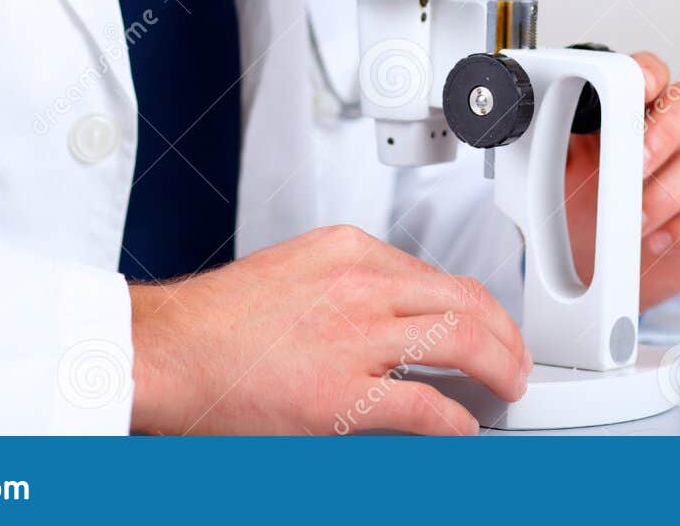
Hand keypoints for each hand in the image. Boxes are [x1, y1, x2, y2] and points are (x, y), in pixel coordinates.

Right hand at [128, 224, 528, 434]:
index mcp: (349, 251)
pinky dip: (457, 419)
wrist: (164, 350)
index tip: (482, 324)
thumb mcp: (296, 275)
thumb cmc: (214, 324)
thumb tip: (392, 318)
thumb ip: (347, 289)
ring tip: (509, 386)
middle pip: (464, 299)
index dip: (471, 305)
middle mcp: (360, 285)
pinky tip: (464, 429)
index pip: (435, 274)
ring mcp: (355, 338)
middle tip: (515, 358)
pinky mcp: (342, 393)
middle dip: (503, 332)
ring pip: (461, 338)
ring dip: (499, 365)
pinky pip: (425, 404)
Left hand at [563, 52, 679, 310]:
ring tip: (635, 220)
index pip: (652, 76)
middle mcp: (674, 136)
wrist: (591, 270)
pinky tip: (657, 241)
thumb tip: (532, 116)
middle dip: (667, 128)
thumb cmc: (578, 212)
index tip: (638, 88)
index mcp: (635, 114)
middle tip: (637, 162)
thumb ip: (553, 140)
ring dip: (669, 190)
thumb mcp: (556, 173)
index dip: (649, 75)